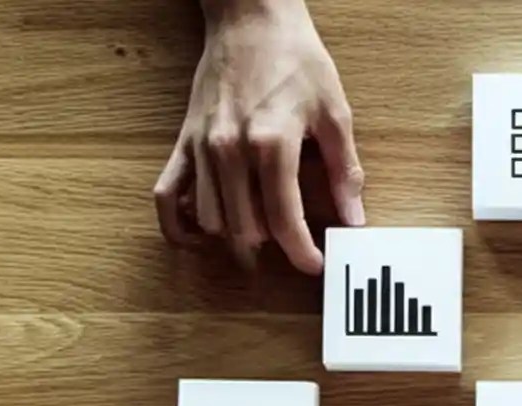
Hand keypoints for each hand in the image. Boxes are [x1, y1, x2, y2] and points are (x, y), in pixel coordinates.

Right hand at [154, 0, 365, 274]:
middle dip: (272, 247)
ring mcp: (201, 147)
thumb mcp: (335, 113)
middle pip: (244, 227)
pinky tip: (202, 237)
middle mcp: (230, 150)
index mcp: (271, 143)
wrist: (251, 20)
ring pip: (209, 220)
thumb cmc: (296, 60)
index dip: (301, 251)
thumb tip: (355, 217)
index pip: (284, 219)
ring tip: (260, 239)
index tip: (315, 265)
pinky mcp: (183, 142)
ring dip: (234, 238)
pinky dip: (179, 225)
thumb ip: (346, 170)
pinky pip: (166, 196)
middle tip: (294, 248)